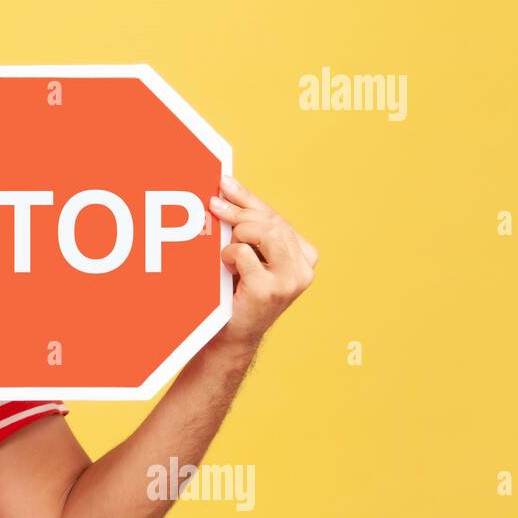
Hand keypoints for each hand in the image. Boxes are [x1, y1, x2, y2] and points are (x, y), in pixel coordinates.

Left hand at [207, 174, 317, 353]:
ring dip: (237, 235)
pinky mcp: (271, 290)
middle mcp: (304, 266)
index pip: (276, 217)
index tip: (224, 182)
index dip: (248, 198)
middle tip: (213, 206)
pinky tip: (226, 267)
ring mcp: (291, 279)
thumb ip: (247, 225)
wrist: (232, 334)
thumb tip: (226, 187)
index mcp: (304, 254)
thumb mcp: (249, 253)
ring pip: (263, 232)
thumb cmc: (238, 291)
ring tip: (226, 250)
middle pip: (271, 222)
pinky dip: (230, 255)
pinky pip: (245, 254)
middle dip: (238, 211)